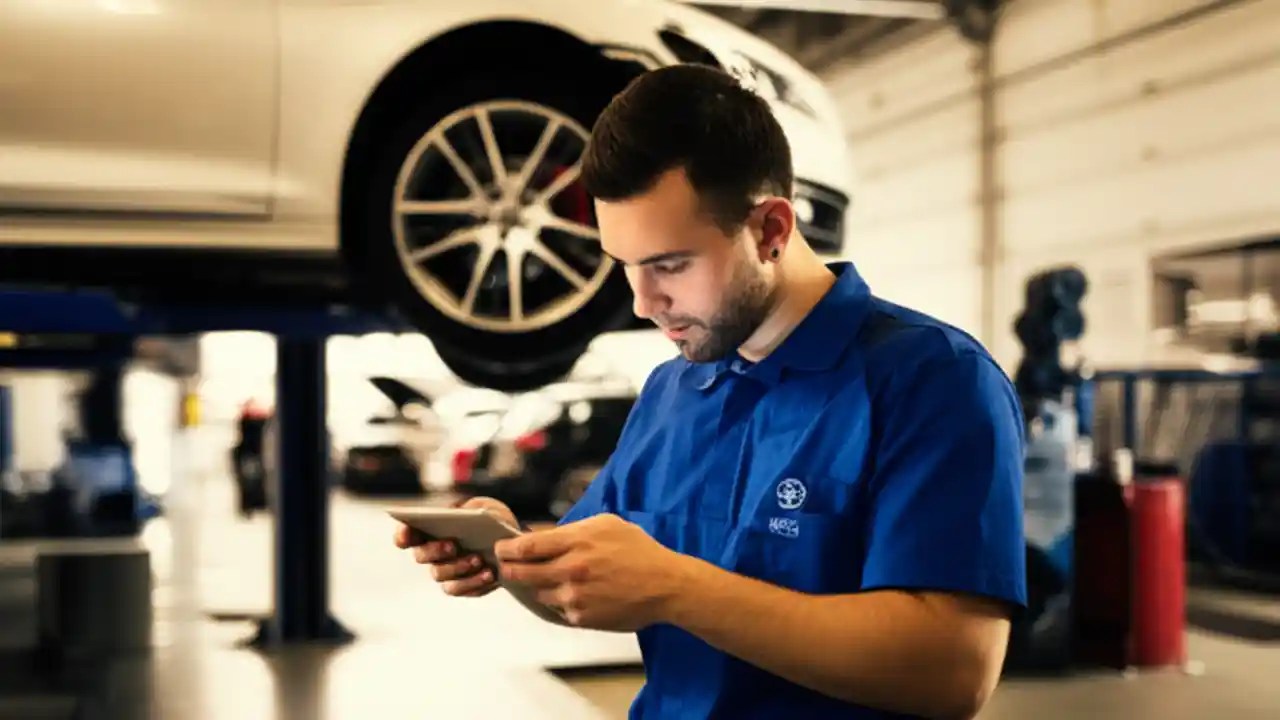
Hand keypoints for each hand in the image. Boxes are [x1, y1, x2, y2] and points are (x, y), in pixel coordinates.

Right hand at [392, 497, 517, 597]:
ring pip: (439, 575)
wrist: (508, 542)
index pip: (405, 535)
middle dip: (435, 551)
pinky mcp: (460, 586)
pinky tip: (489, 574)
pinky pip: (461, 589)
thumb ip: (471, 508)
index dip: (402, 535)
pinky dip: (475, 582)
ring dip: (458, 567)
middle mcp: (430, 553)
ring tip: (478, 559)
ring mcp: (444, 571)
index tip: (406, 534)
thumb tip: (465, 513)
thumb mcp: (483, 507)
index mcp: (428, 530)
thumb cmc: (489, 520)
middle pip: (421, 556)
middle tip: (452, 546)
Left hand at [493, 513, 688, 630]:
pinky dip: (558, 602)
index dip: (507, 549)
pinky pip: (558, 609)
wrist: (665, 585)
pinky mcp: (581, 618)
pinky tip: (570, 593)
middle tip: (504, 567)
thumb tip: (546, 536)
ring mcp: (574, 597)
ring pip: (537, 594)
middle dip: (508, 570)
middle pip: (522, 573)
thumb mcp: (606, 524)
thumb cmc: (638, 551)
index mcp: (576, 543)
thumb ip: (574, 529)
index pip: (527, 547)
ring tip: (543, 579)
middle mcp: (571, 570)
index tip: (500, 549)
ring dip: (535, 587)